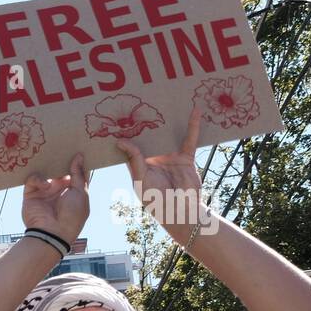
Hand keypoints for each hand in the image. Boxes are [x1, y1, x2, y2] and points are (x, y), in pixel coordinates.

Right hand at [22, 152, 87, 244]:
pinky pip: (32, 180)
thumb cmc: (72, 215)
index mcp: (72, 190)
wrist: (53, 232)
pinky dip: (38, 179)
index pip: (74, 172)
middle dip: (59, 159)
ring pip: (44, 172)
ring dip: (47, 167)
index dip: (76, 161)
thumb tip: (79, 157)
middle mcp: (58, 190)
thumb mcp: (81, 193)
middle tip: (61, 146)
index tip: (78, 147)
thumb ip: (78, 174)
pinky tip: (45, 185)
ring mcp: (44, 191)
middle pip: (58, 169)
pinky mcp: (30, 194)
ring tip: (50, 160)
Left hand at [115, 107, 203, 243]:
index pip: (130, 146)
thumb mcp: (141, 180)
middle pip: (149, 137)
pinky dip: (193, 126)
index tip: (116, 118)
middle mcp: (153, 160)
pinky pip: (189, 139)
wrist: (180, 210)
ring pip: (168, 135)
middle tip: (142, 100)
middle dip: (146, 122)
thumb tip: (120, 142)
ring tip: (166, 101)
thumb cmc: (155, 200)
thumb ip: (134, 160)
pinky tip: (195, 112)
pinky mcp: (185, 158)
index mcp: (138, 166)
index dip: (124, 134)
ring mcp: (169, 158)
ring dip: (168, 122)